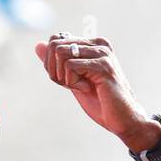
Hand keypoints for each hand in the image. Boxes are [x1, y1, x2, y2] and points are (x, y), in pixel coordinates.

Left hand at [33, 34, 160, 151]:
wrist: (122, 119)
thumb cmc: (100, 102)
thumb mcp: (72, 80)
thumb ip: (56, 63)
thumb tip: (38, 45)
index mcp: (92, 44)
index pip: (56, 41)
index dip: (53, 64)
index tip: (69, 79)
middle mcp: (98, 43)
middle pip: (55, 46)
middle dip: (56, 71)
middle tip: (74, 85)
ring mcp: (101, 52)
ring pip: (60, 54)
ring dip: (65, 77)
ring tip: (83, 86)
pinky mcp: (102, 65)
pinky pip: (70, 66)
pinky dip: (73, 82)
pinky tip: (88, 89)